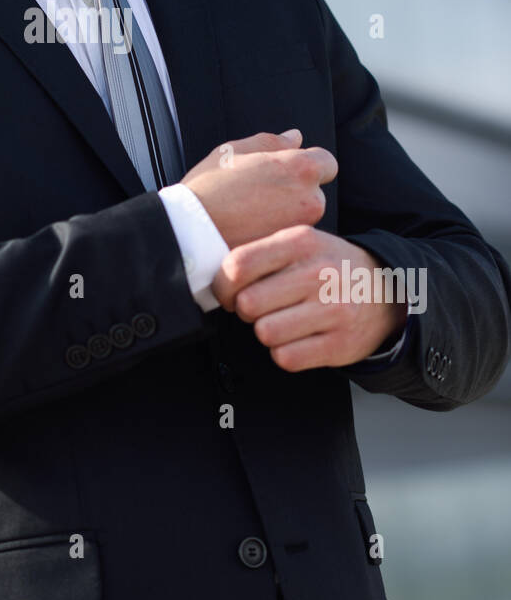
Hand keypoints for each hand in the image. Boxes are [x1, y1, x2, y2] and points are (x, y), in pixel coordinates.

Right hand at [181, 130, 337, 249]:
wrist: (192, 233)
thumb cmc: (209, 188)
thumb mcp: (234, 151)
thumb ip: (272, 141)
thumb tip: (296, 137)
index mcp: (301, 168)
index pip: (326, 162)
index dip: (307, 163)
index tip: (285, 170)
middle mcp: (311, 198)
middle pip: (315, 190)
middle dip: (296, 190)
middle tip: (261, 193)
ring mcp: (303, 228)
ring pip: (304, 215)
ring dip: (288, 212)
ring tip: (253, 212)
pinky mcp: (291, 249)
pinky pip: (291, 235)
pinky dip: (278, 231)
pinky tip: (253, 230)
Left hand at [212, 225, 408, 369]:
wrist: (387, 292)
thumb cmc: (330, 267)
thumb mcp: (301, 243)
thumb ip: (261, 252)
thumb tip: (213, 276)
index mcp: (302, 242)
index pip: (238, 265)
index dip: (222, 285)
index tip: (228, 291)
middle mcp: (319, 274)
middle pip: (247, 303)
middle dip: (245, 309)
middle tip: (259, 307)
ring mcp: (333, 310)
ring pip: (265, 333)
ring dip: (266, 332)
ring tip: (282, 320)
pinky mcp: (339, 345)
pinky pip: (286, 358)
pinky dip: (285, 352)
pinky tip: (297, 338)